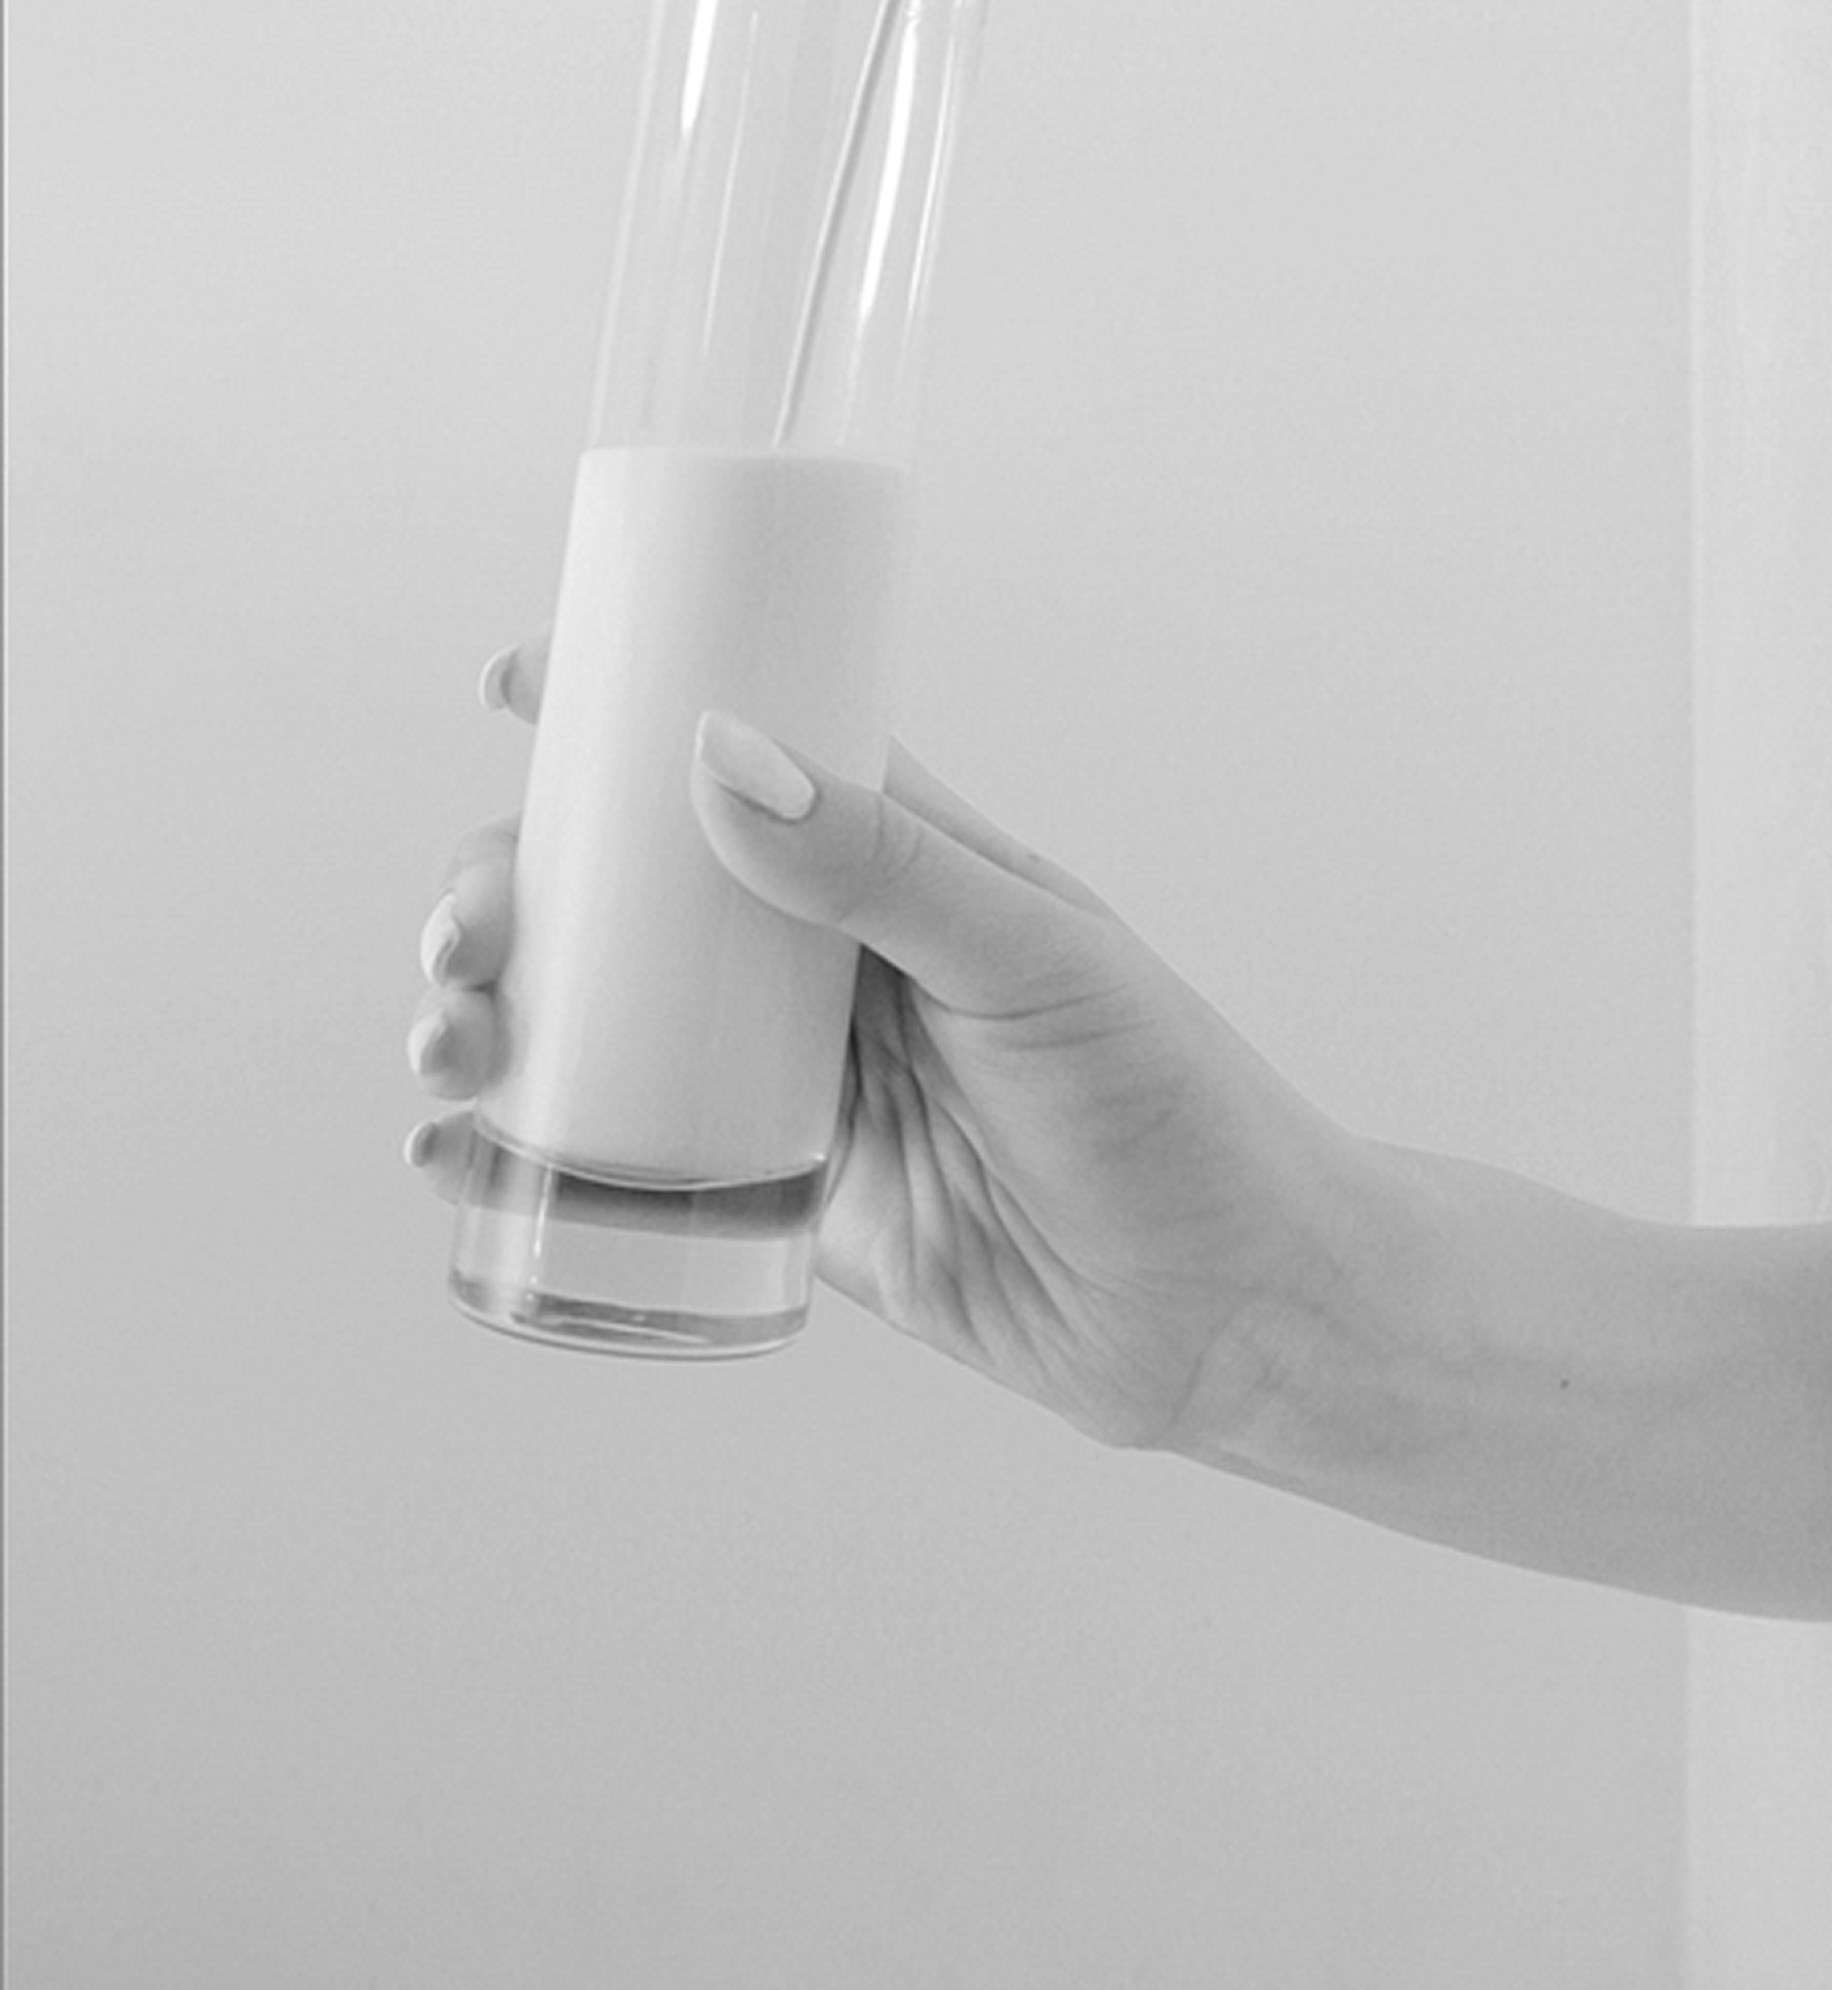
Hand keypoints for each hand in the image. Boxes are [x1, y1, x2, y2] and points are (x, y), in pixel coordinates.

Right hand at [407, 646, 1376, 1456]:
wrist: (1227, 1310)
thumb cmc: (1171, 1105)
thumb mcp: (1034, 957)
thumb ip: (881, 866)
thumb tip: (717, 753)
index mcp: (895, 854)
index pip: (742, 744)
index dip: (620, 707)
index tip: (514, 678)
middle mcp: (826, 951)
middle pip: (627, 888)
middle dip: (512, 885)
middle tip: (469, 930)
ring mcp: (791, 1076)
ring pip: (603, 1015)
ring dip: (493, 1011)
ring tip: (446, 1044)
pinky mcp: (774, 1201)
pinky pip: (622, 1160)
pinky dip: (518, 1153)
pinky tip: (451, 1160)